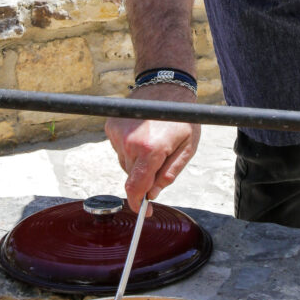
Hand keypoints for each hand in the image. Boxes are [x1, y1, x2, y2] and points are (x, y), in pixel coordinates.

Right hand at [104, 80, 201, 211]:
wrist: (166, 87)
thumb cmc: (181, 117)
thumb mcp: (187, 148)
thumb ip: (169, 174)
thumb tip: (153, 194)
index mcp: (151, 150)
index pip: (136, 188)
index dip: (138, 203)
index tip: (143, 212)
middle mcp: (130, 143)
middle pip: (132, 176)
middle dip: (145, 176)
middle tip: (160, 160)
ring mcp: (118, 134)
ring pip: (125, 163)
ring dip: (137, 161)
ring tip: (153, 141)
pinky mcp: (111, 127)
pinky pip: (119, 149)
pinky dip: (129, 148)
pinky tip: (142, 134)